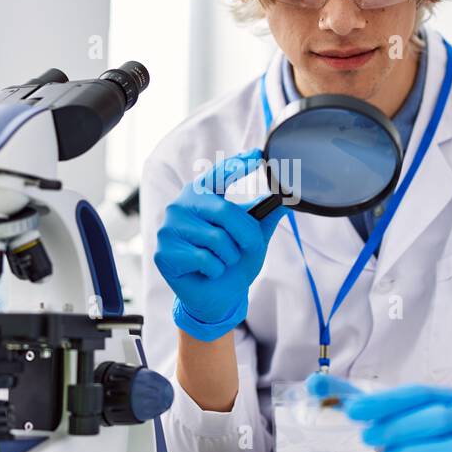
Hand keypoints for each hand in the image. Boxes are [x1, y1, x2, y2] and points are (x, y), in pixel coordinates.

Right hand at [154, 149, 286, 341]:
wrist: (218, 296)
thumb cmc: (233, 262)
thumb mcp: (254, 237)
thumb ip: (266, 216)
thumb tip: (287, 200)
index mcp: (200, 195)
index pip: (219, 174)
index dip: (238, 164)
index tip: (258, 155)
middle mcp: (180, 205)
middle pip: (225, 211)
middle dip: (246, 234)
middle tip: (248, 248)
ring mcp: (168, 228)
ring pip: (217, 239)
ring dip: (229, 257)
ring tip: (221, 261)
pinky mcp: (164, 252)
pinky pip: (204, 259)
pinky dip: (216, 270)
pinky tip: (207, 272)